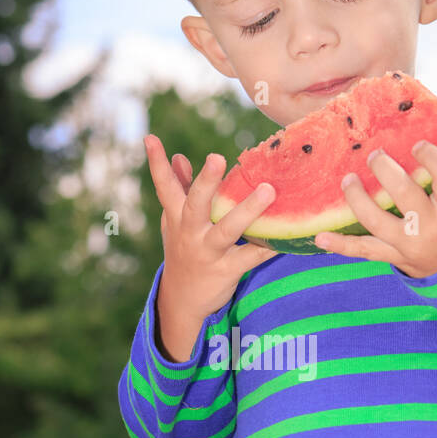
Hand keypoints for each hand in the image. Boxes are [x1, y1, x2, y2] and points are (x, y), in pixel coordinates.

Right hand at [144, 133, 278, 359]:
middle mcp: (190, 233)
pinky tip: (286, 236)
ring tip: (268, 190)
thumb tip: (180, 158)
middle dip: (206, 182)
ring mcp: (208, 252)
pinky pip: (251, 256)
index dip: (157, 163)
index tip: (150, 138)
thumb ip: (179, 190)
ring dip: (247, 211)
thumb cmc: (184, 251)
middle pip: (196, 204)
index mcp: (177, 217)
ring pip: (227, 230)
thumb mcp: (175, 222)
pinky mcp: (227, 271)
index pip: (165, 187)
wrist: (183, 300)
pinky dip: (268, 246)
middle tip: (217, 157)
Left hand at [313, 140, 436, 278]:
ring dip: (358, 199)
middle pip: (404, 193)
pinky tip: (320, 238)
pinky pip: (364, 250)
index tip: (416, 145)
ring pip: (376, 221)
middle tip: (374, 156)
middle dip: (385, 170)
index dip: (430, 156)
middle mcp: (430, 227)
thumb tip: (428, 132)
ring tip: (348, 180)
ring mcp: (409, 244)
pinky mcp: (393, 256)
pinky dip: (341, 245)